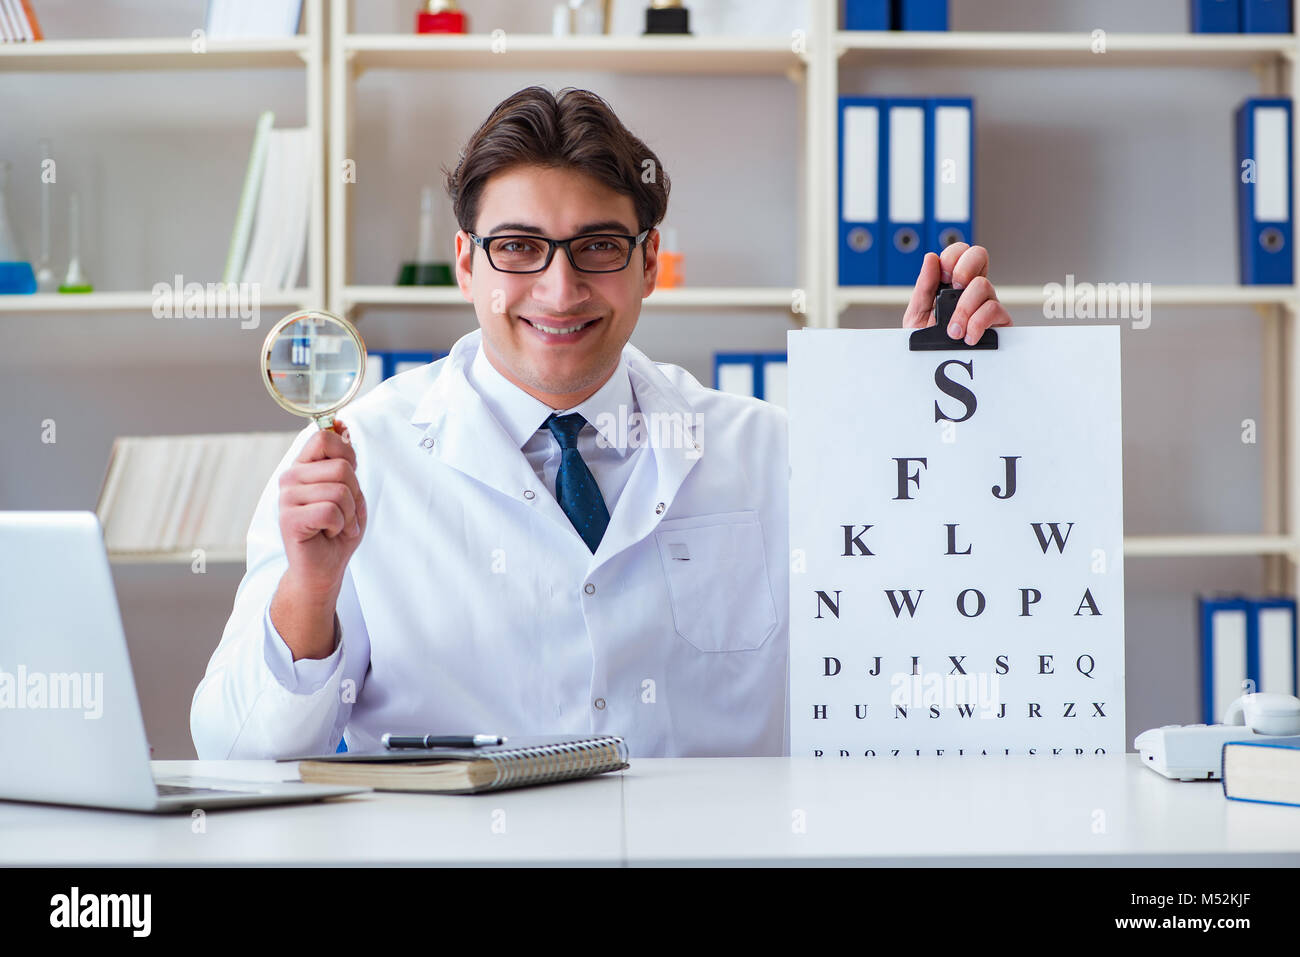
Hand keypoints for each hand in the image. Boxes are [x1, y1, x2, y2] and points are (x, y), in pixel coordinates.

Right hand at [277, 419, 366, 597]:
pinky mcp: (288, 518)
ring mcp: (286, 497)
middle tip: (344, 513)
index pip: (324, 437)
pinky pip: (330, 511)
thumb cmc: (337, 529)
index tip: (349, 478)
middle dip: (355, 495)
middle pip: (342, 468)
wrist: (324, 567)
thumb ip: (345, 462)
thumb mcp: (350, 491)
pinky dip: (340, 526)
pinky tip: (327, 533)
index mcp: (304, 467)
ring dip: (349, 514)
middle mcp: (291, 477)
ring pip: (340, 491)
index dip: (347, 455)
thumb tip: (342, 426)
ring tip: (336, 525)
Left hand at [902, 243, 1012, 344]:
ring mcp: (986, 303)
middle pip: (979, 254)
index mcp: (951, 284)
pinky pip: (993, 309)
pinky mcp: (999, 322)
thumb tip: (931, 258)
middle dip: (963, 267)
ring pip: (983, 285)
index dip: (952, 257)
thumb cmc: (928, 343)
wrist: (934, 370)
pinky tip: (968, 336)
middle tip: (953, 288)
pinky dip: (977, 323)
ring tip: (953, 331)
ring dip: (963, 309)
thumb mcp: (917, 313)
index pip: (960, 252)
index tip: (942, 277)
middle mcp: (971, 290)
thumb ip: (924, 286)